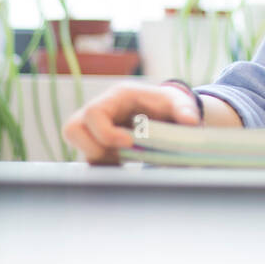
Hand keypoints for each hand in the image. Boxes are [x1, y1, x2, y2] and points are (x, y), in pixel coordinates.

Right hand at [62, 83, 202, 164]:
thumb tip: (191, 122)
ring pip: (76, 144)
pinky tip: (122, 166)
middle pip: (73, 129)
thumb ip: (185, 110)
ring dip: (98, 158)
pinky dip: (102, 165)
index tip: (128, 144)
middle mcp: (99, 109)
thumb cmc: (168, 104)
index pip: (93, 113)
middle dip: (96, 148)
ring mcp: (92, 126)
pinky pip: (85, 156)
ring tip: (123, 161)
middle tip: (122, 156)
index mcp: (116, 96)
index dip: (105, 132)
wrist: (164, 111)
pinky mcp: (94, 141)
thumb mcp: (178, 103)